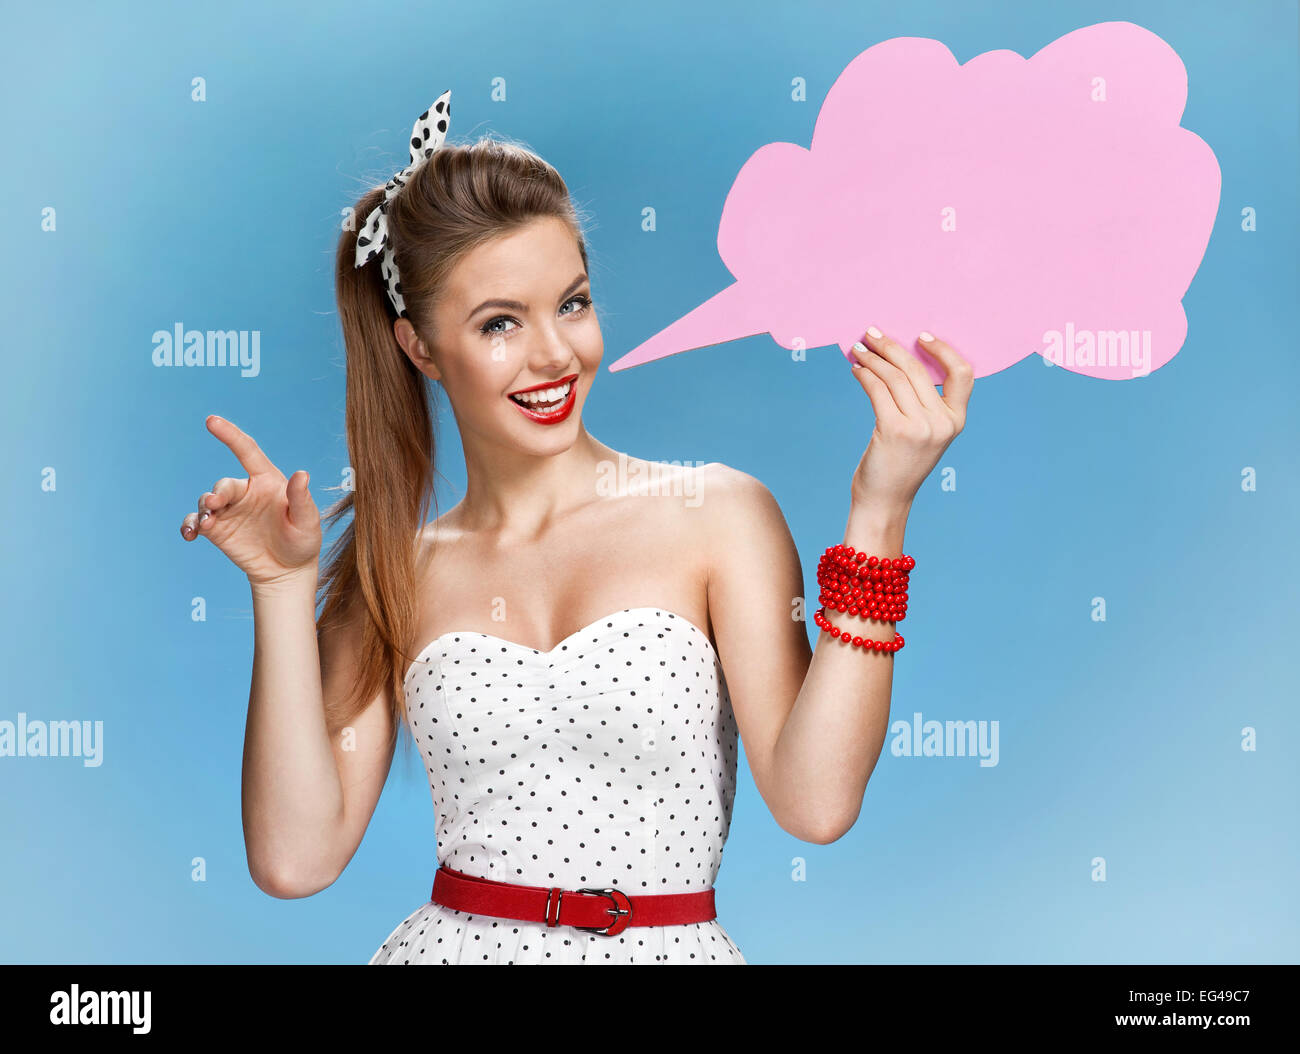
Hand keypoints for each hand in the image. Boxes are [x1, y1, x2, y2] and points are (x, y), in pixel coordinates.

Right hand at [179, 415, 322, 587]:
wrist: (287, 570)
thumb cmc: (302, 541)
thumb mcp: (307, 521)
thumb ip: (301, 498)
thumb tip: (302, 474)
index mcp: (267, 481)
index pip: (247, 452)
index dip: (230, 435)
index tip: (211, 421)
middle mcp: (245, 492)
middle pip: (224, 485)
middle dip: (217, 493)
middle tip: (215, 504)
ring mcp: (229, 510)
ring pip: (206, 501)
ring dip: (203, 510)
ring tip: (205, 524)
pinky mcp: (216, 529)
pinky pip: (196, 521)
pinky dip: (189, 525)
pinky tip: (190, 534)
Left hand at [847, 328, 973, 510]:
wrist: (885, 502)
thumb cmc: (899, 466)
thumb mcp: (924, 435)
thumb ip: (923, 406)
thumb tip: (897, 361)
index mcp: (956, 421)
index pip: (962, 374)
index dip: (943, 350)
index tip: (920, 336)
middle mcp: (943, 422)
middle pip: (918, 370)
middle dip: (891, 347)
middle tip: (871, 334)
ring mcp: (921, 427)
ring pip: (895, 377)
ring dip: (873, 359)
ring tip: (858, 350)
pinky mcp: (895, 430)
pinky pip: (878, 390)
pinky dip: (865, 375)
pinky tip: (856, 370)